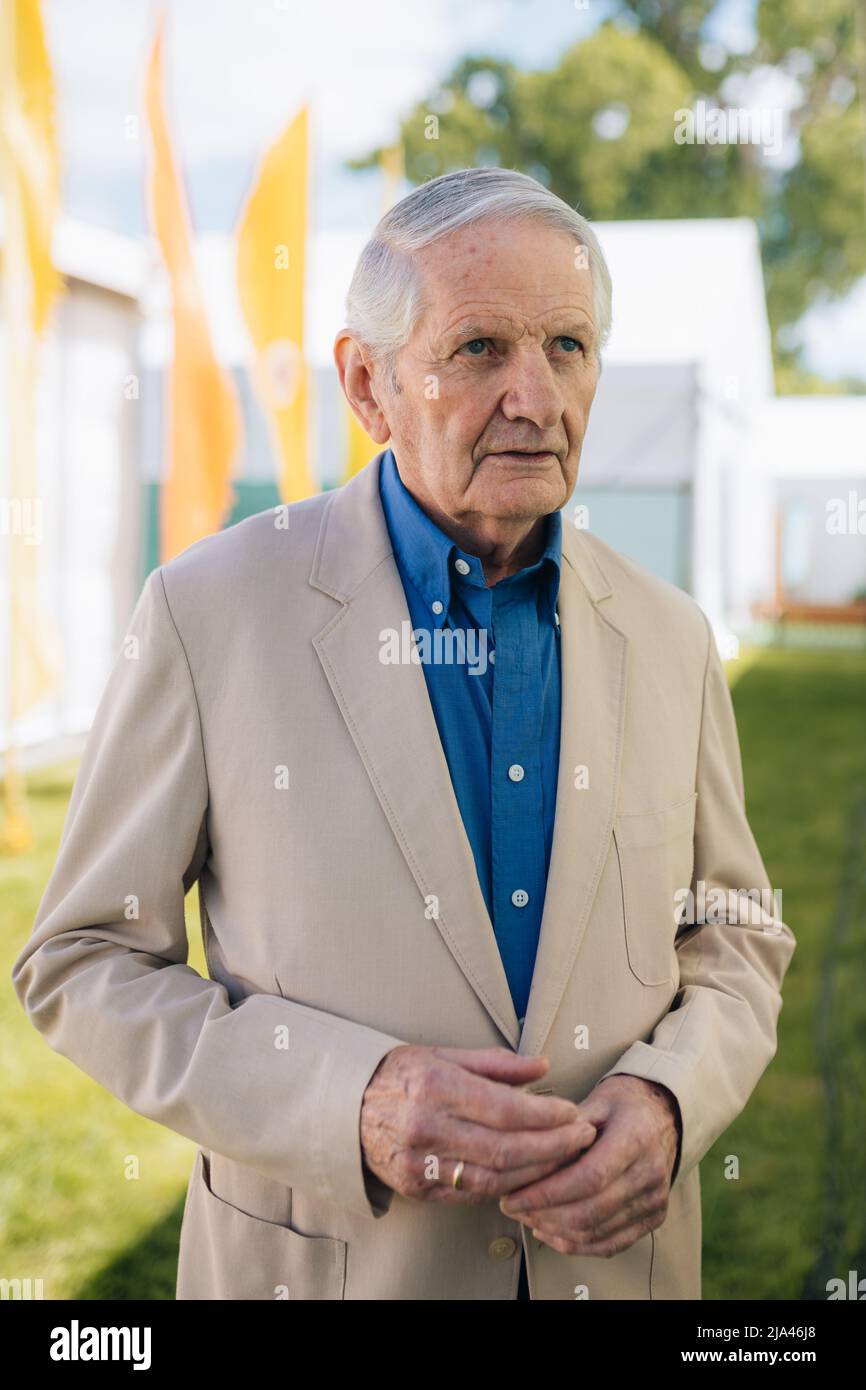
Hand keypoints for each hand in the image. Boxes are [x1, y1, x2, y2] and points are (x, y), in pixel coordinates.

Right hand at [360, 1045, 596, 1204]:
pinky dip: (507, 1187)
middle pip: (505, 1149)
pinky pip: (472, 1193)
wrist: (347, 1107)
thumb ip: (496, 1064)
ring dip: (537, 1171)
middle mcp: (426, 1126)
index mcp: (435, 1085)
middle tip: (582, 1137)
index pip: (504, 1109)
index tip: (573, 1112)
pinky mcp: (417, 1188)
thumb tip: (543, 1068)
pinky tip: (530, 1175)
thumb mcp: (444, 1054)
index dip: (545, 1115)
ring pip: (493, 1178)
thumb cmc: (402, 1075)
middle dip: (553, 1146)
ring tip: (565, 1157)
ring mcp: (420, 1163)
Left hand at [499, 1073, 680, 1255]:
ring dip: (554, 1229)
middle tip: (511, 1207)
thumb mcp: (594, 1102)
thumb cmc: (620, 1107)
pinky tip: (548, 1230)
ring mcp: (655, 1200)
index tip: (512, 1195)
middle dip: (544, 1214)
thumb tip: (525, 1155)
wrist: (661, 1117)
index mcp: (636, 1137)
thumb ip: (563, 1128)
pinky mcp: (653, 1219)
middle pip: (591, 1210)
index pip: (589, 1177)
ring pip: (597, 1232)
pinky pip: (609, 1244)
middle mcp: (651, 1173)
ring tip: (525, 1216)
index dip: (547, 1192)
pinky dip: (574, 1243)